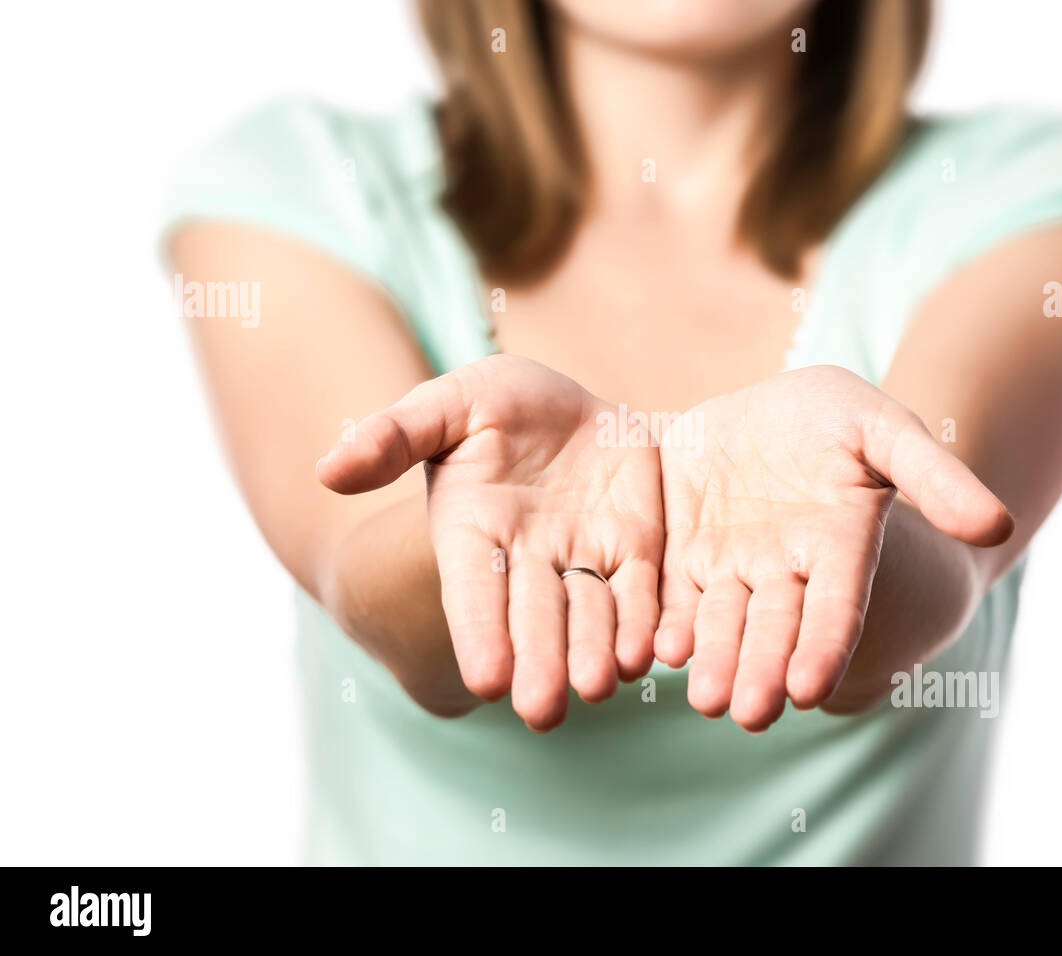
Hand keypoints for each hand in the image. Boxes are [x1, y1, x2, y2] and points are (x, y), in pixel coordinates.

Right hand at [317, 355, 663, 730]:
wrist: (568, 406)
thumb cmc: (495, 404)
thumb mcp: (447, 405)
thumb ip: (394, 435)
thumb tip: (326, 469)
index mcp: (473, 532)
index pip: (474, 591)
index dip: (480, 633)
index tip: (486, 680)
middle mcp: (527, 560)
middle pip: (534, 618)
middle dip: (540, 663)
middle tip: (544, 711)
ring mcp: (583, 559)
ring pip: (591, 616)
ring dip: (594, 654)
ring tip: (600, 687)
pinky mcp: (635, 550)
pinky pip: (642, 592)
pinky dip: (644, 624)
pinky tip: (649, 654)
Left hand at [654, 365, 1013, 731]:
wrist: (764, 411)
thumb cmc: (835, 420)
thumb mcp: (882, 428)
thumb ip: (934, 475)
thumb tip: (998, 525)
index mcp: (838, 549)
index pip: (836, 606)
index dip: (825, 644)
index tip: (810, 687)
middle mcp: (783, 573)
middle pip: (773, 628)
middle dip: (762, 670)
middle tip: (749, 714)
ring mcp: (730, 570)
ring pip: (719, 624)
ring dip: (713, 662)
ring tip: (702, 697)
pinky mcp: (681, 561)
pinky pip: (669, 599)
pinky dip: (662, 626)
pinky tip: (651, 649)